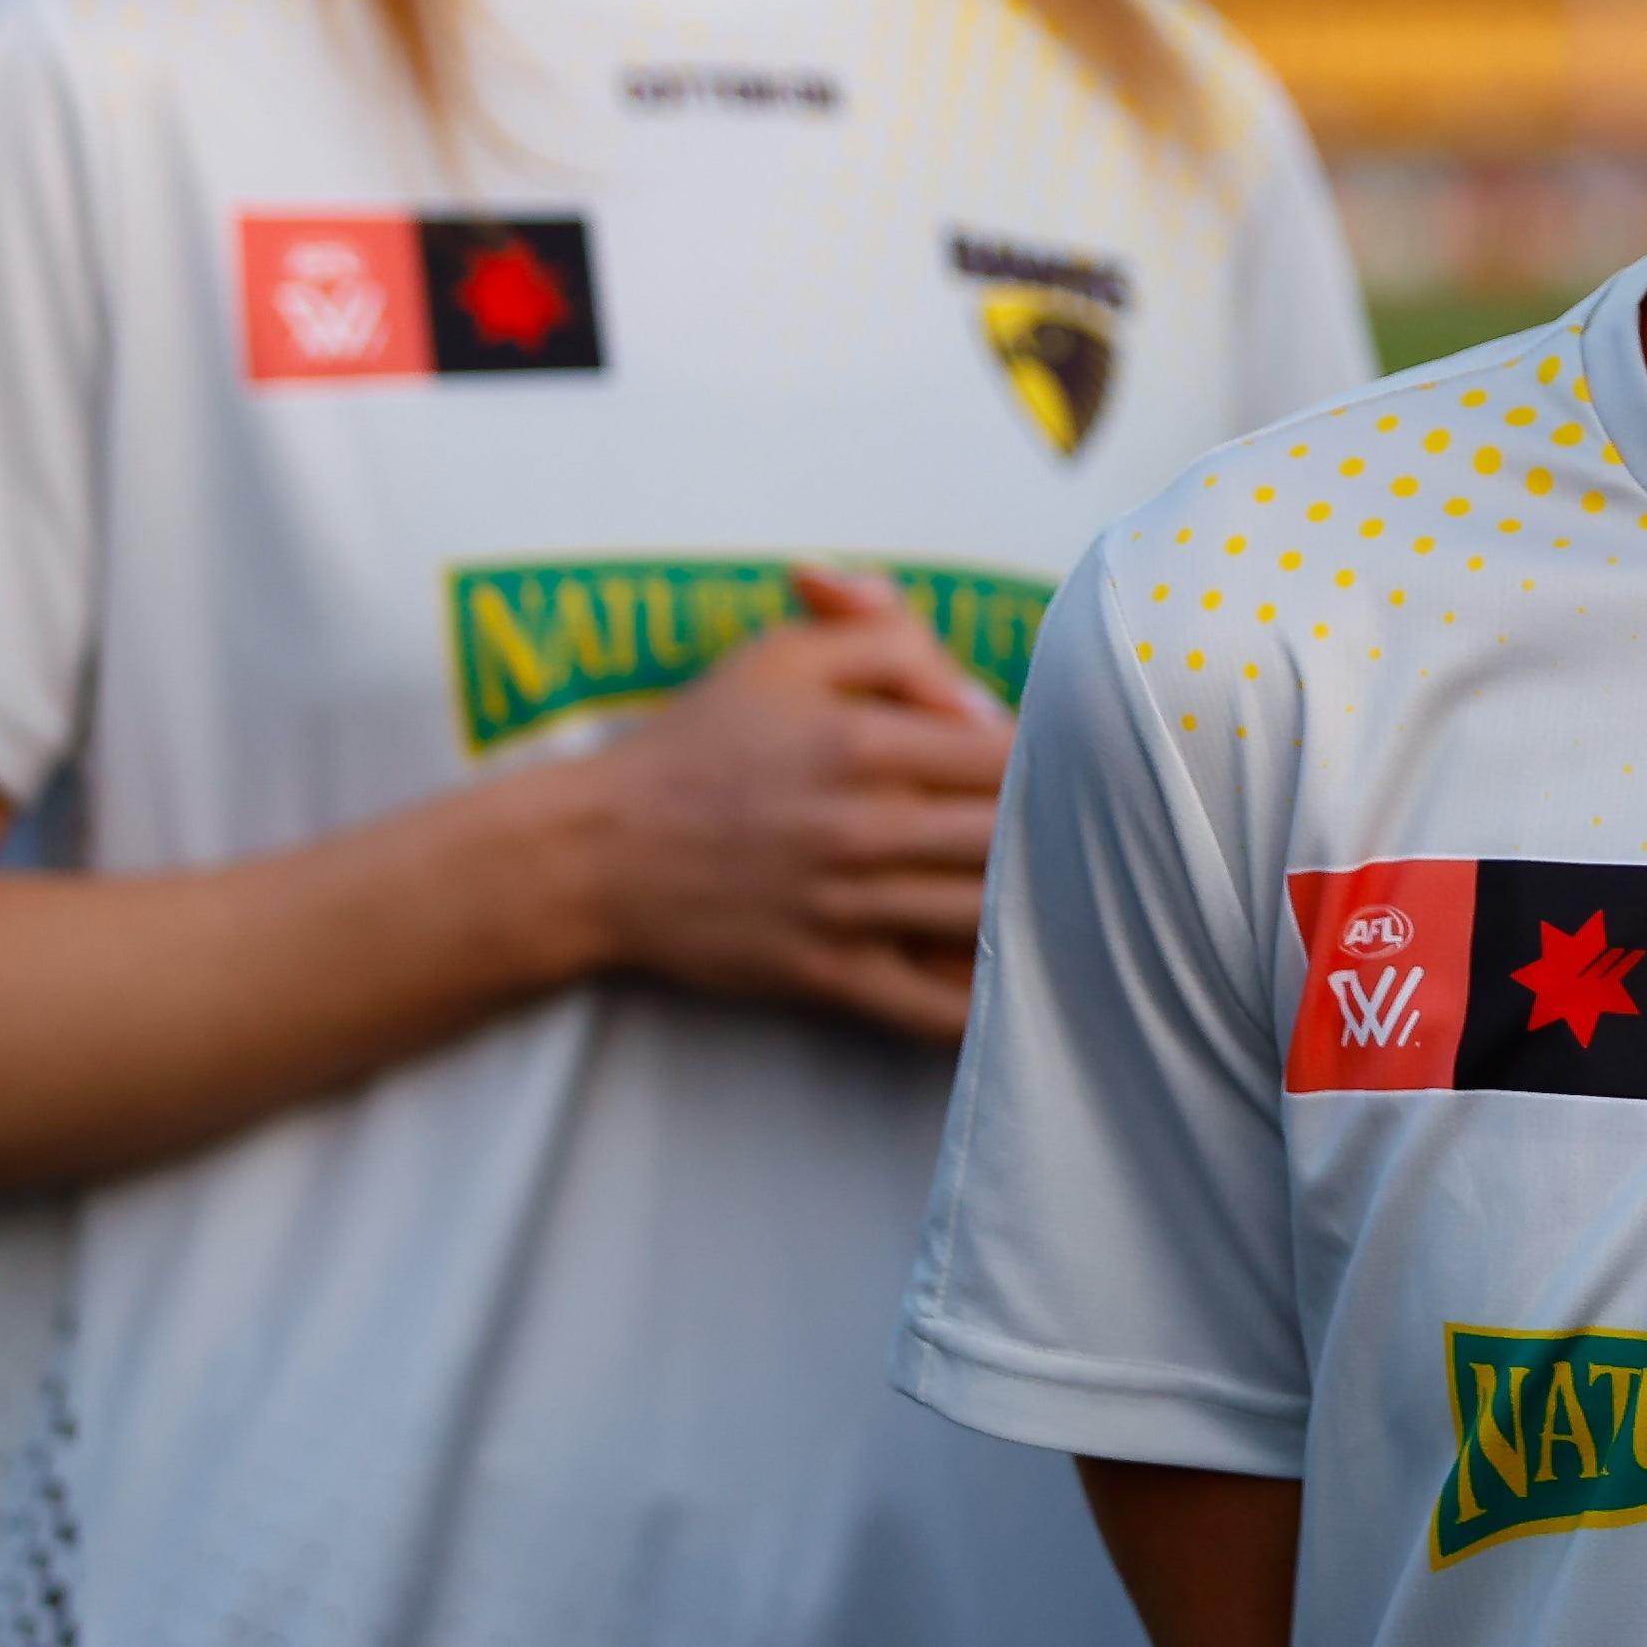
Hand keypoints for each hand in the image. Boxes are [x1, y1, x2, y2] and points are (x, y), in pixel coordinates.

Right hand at [571, 568, 1008, 1042]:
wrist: (593, 853)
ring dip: (1032, 904)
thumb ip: (889, 638)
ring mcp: (848, 910)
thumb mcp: (782, 655)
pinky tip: (1020, 984)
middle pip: (1014, 835)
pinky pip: (934, 1008)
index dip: (1043, 754)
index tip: (1031, 760)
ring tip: (1047, 890)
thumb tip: (975, 696)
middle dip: (1048, 827)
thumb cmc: (699, 745)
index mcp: (863, 744)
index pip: (1011, 753)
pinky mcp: (828, 977)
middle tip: (1053, 826)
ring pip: (990, 916)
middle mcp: (863, 829)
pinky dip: (990, 1003)